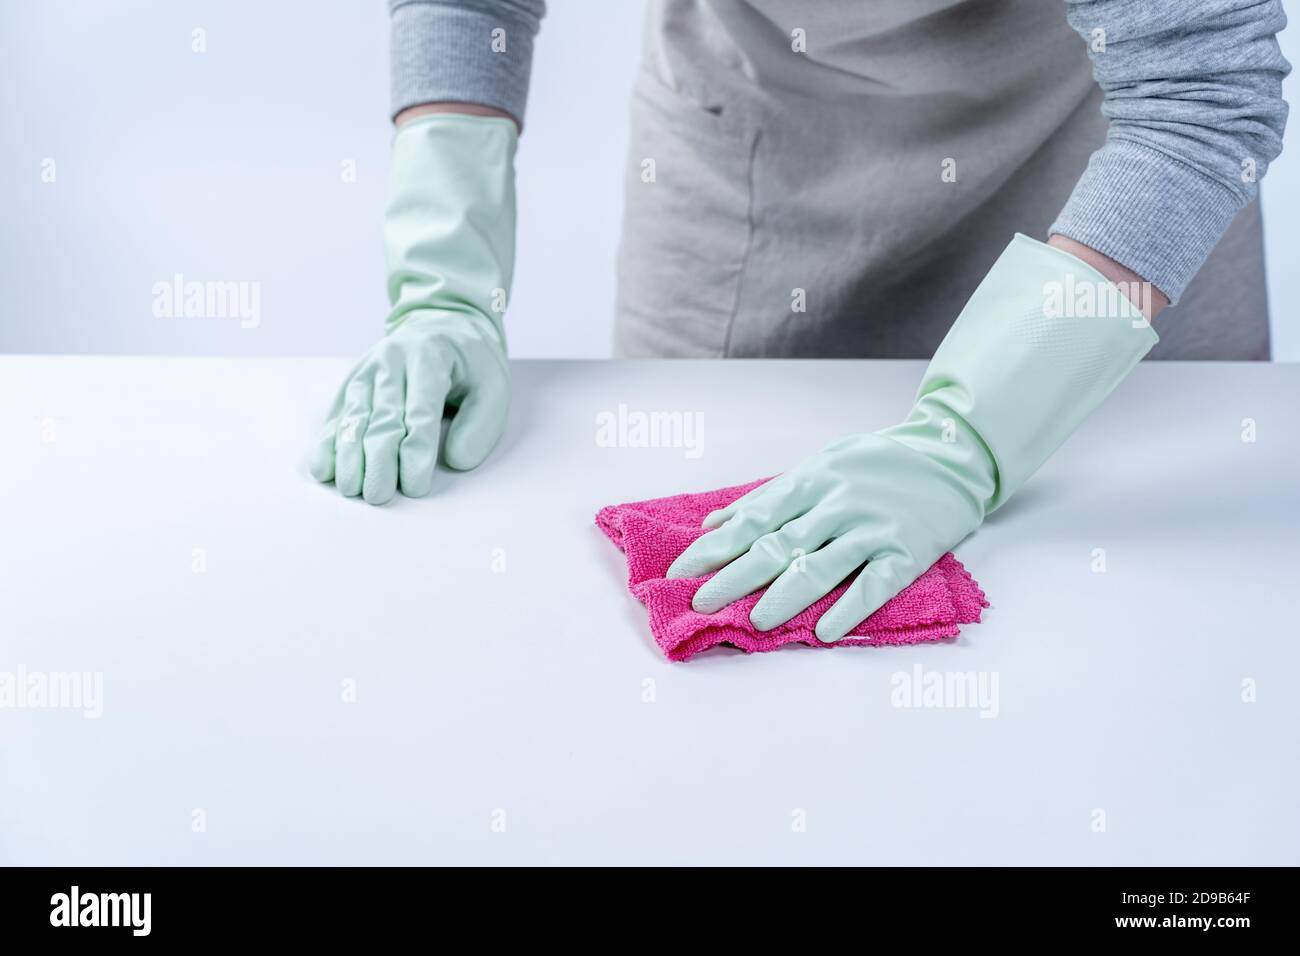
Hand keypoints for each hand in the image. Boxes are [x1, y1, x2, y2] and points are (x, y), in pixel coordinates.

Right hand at [310, 312, 507, 503]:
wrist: (443, 323)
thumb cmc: (471, 363)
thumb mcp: (493, 387)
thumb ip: (480, 425)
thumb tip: (456, 460)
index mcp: (429, 358)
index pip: (420, 413)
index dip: (416, 454)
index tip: (415, 487)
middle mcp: (391, 360)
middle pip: (381, 417)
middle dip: (378, 460)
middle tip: (379, 495)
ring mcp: (367, 370)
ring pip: (353, 416)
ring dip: (349, 455)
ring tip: (351, 489)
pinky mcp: (352, 382)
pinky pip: (337, 414)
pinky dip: (328, 442)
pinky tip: (324, 468)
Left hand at [665, 432, 985, 641]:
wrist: (951, 456)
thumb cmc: (875, 464)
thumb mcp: (820, 464)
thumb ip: (768, 496)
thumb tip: (713, 523)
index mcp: (811, 481)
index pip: (752, 519)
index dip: (714, 548)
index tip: (680, 570)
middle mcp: (837, 504)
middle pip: (777, 546)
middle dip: (734, 577)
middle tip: (701, 602)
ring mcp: (873, 529)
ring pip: (821, 567)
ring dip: (784, 597)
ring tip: (755, 622)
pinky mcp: (907, 553)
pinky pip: (875, 585)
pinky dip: (849, 609)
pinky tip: (825, 632)